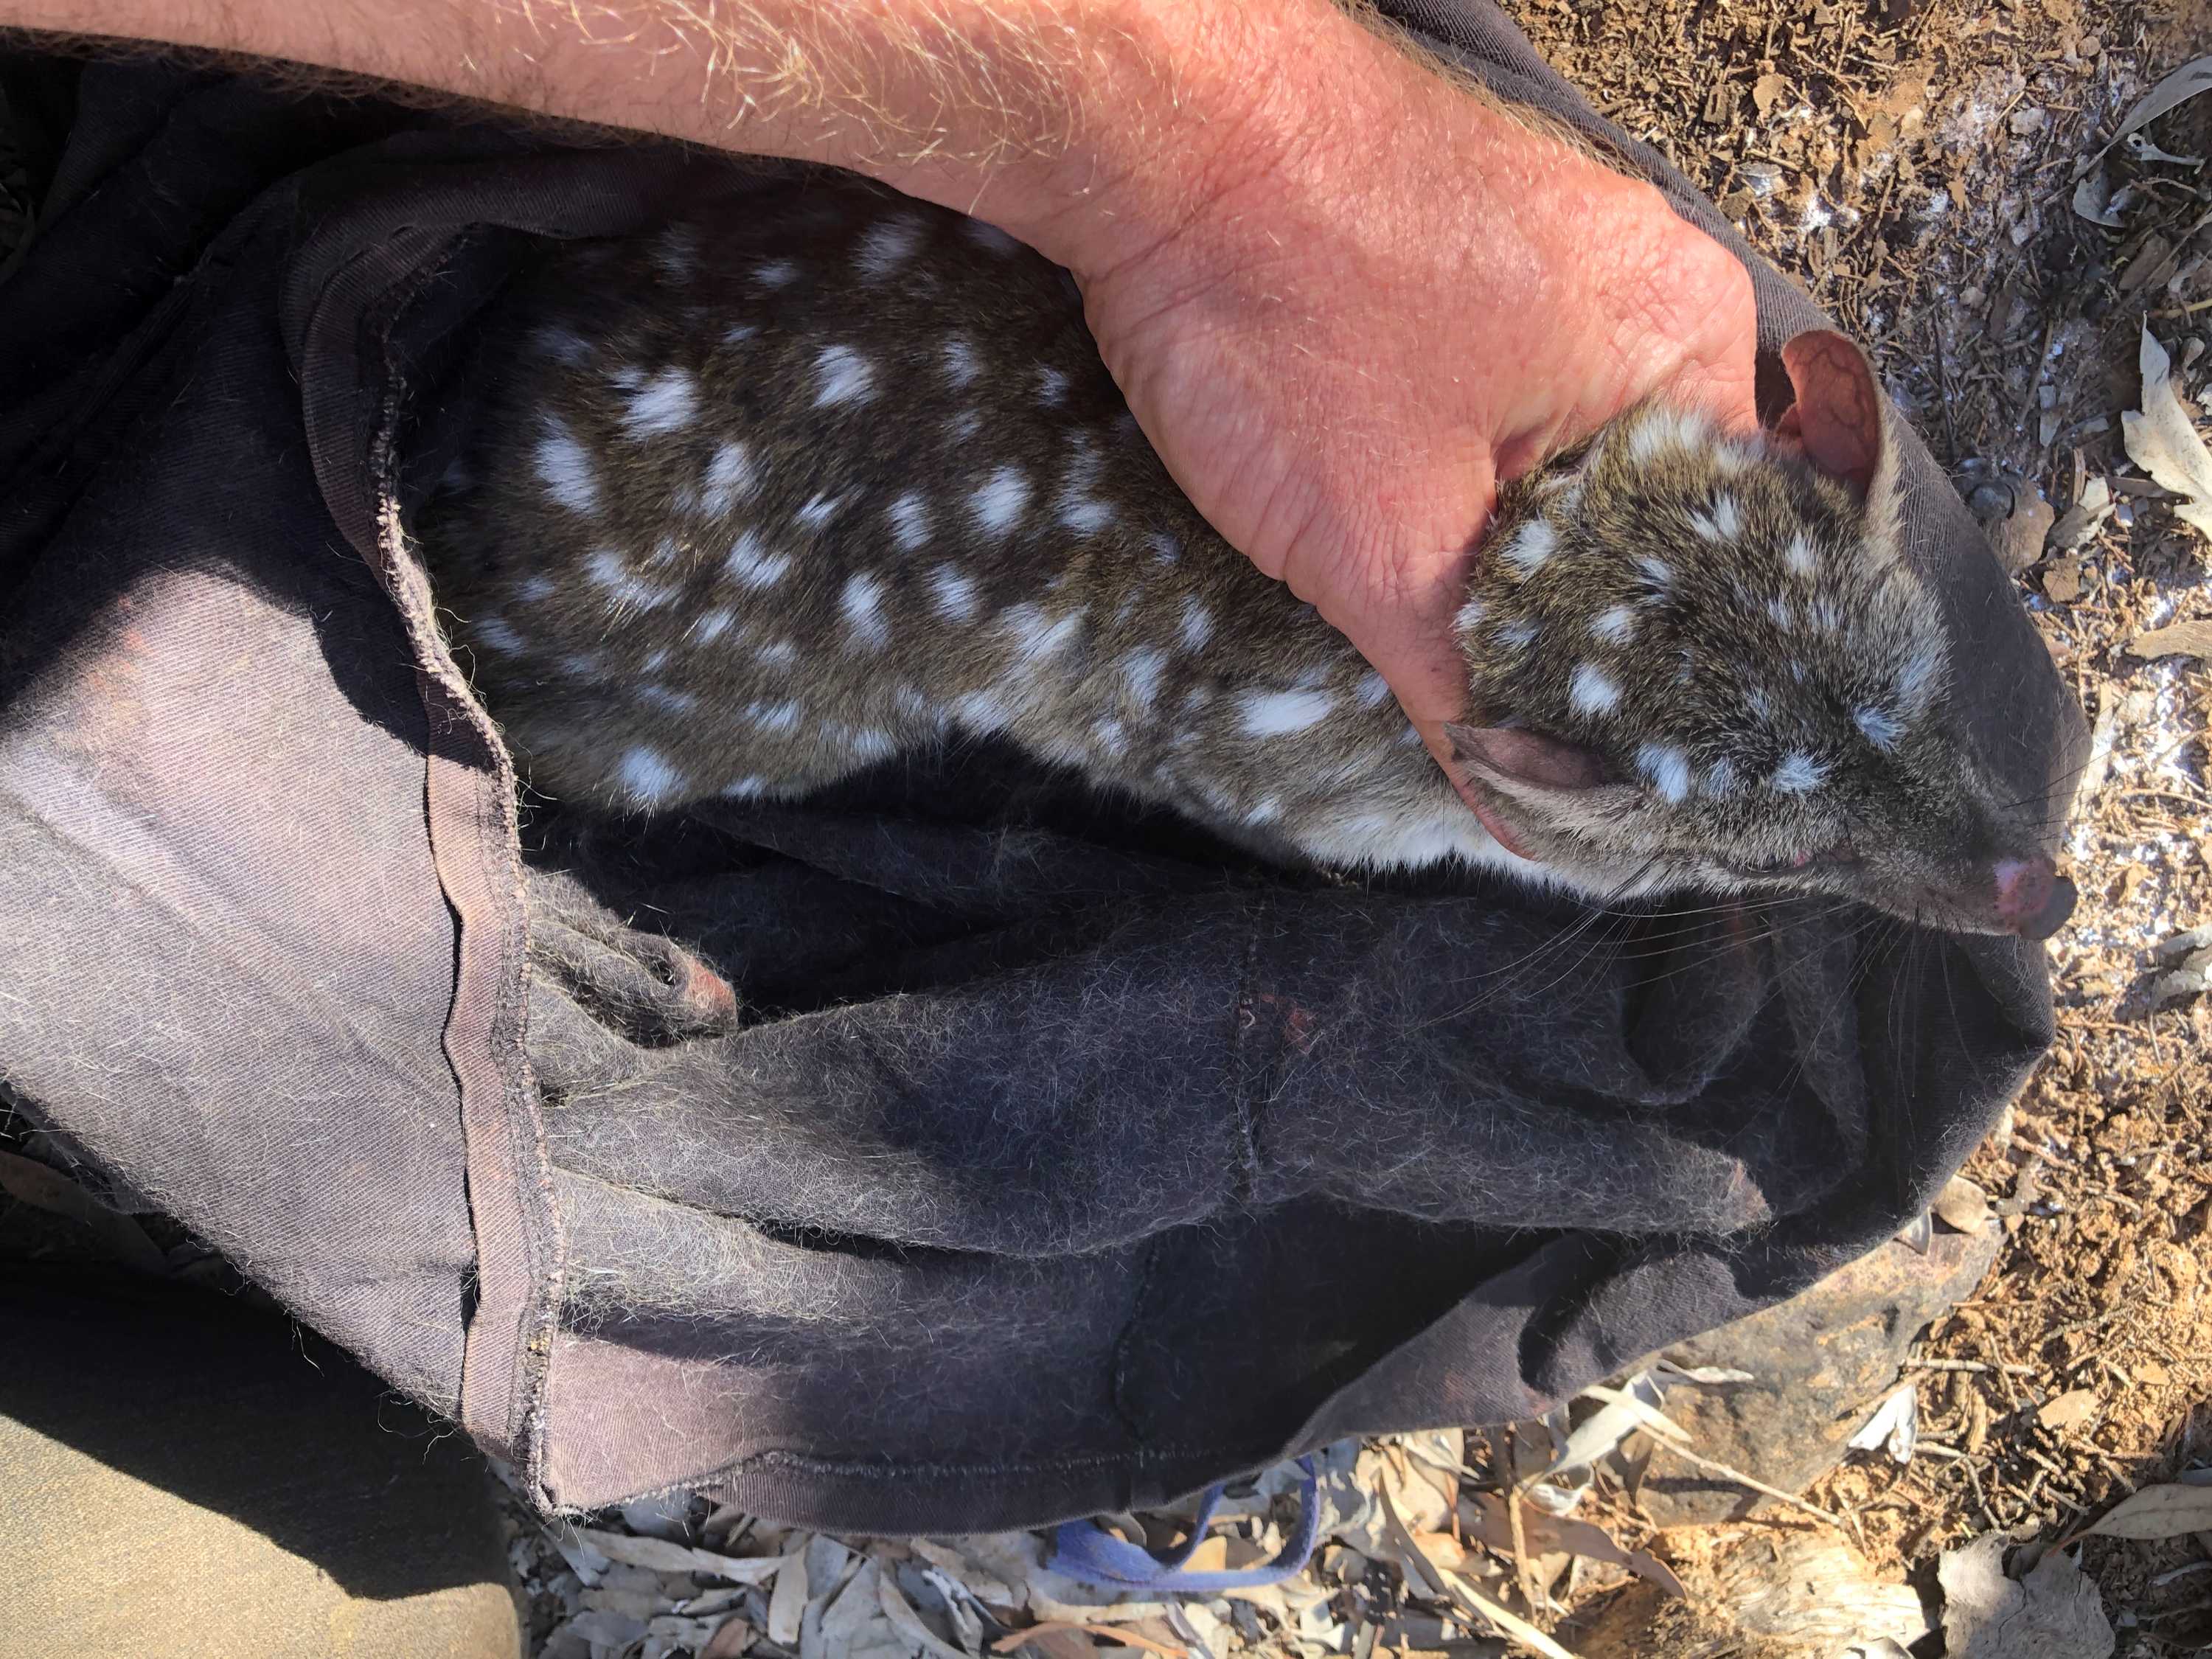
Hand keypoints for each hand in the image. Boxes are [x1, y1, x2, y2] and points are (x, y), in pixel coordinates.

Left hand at [1013, 17, 1760, 790]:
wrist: (1150, 119)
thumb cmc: (1279, 309)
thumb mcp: (1379, 548)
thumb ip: (1464, 689)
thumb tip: (1521, 813)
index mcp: (1684, 352)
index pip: (1733, 563)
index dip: (1671, 681)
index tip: (1616, 762)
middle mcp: (1654, 289)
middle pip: (1662, 510)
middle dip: (1593, 619)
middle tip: (1535, 720)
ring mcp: (1568, 253)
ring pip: (1579, 453)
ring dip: (1528, 547)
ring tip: (1476, 635)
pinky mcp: (1479, 244)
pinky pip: (1517, 390)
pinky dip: (1479, 470)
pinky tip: (1426, 523)